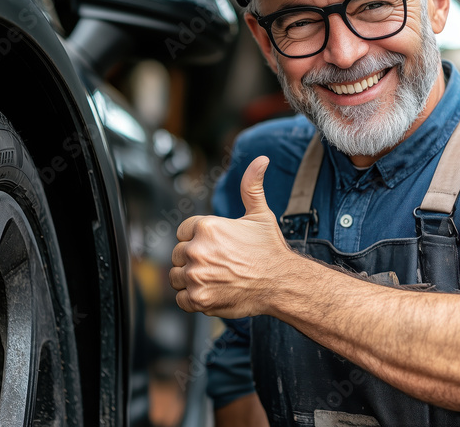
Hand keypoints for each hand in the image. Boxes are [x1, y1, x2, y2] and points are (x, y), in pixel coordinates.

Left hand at [169, 156, 293, 317]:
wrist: (282, 282)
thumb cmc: (270, 249)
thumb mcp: (260, 214)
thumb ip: (251, 185)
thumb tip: (261, 160)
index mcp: (207, 226)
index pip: (183, 232)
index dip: (198, 239)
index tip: (216, 247)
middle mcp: (197, 250)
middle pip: (178, 254)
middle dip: (194, 259)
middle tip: (219, 264)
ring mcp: (196, 276)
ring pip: (177, 277)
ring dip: (191, 280)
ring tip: (216, 278)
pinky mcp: (199, 298)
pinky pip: (181, 299)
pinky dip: (193, 299)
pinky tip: (212, 292)